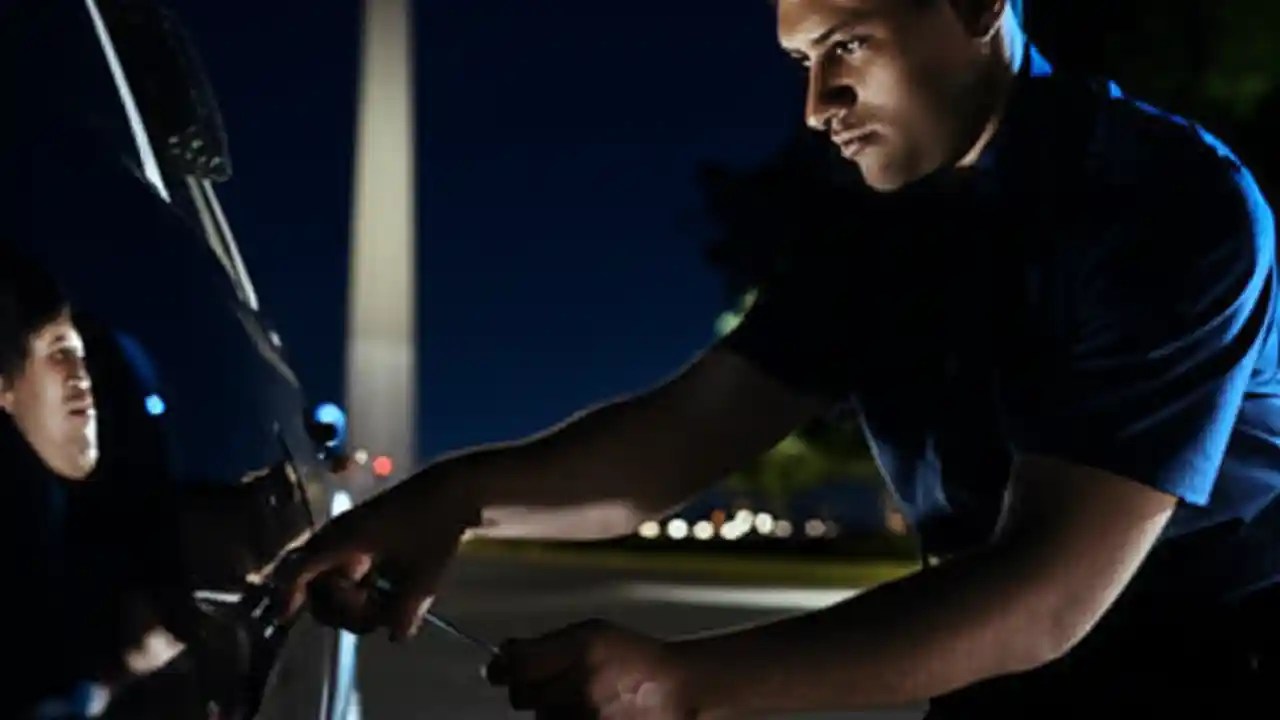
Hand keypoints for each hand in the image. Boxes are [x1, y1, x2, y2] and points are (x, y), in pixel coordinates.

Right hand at [273, 474, 479, 640]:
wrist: (453, 491)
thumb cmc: (436, 528)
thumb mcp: (425, 575)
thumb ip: (407, 610)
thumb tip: (395, 637)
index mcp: (346, 540)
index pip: (301, 566)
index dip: (288, 593)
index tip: (285, 616)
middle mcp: (340, 539)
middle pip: (318, 585)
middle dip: (341, 609)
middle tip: (373, 613)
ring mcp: (351, 540)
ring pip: (333, 581)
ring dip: (352, 602)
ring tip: (383, 607)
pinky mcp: (365, 543)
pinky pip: (348, 573)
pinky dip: (360, 590)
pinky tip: (383, 598)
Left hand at [486, 620, 696, 719]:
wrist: (673, 691)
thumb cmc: (632, 657)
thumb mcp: (592, 633)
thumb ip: (547, 643)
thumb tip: (502, 651)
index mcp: (578, 650)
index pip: (515, 664)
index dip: (502, 667)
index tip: (500, 669)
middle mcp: (578, 686)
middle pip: (520, 695)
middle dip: (529, 689)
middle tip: (553, 685)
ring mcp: (582, 718)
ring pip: (540, 717)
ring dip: (550, 710)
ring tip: (581, 701)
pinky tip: (586, 713)